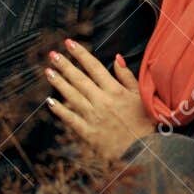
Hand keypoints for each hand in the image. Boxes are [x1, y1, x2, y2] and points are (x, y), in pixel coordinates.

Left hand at [44, 38, 155, 161]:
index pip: (94, 67)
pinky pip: (71, 119)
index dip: (80, 54)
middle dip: (65, 65)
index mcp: (115, 90)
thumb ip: (127, 76)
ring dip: (59, 83)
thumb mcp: (141, 95)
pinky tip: (50, 102)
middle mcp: (102, 101)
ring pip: (73, 96)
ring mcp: (94, 117)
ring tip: (48, 71)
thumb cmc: (145, 120)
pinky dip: (60, 111)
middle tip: (52, 55)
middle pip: (80, 80)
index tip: (69, 43)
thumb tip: (116, 57)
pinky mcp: (89, 133)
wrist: (145, 150)